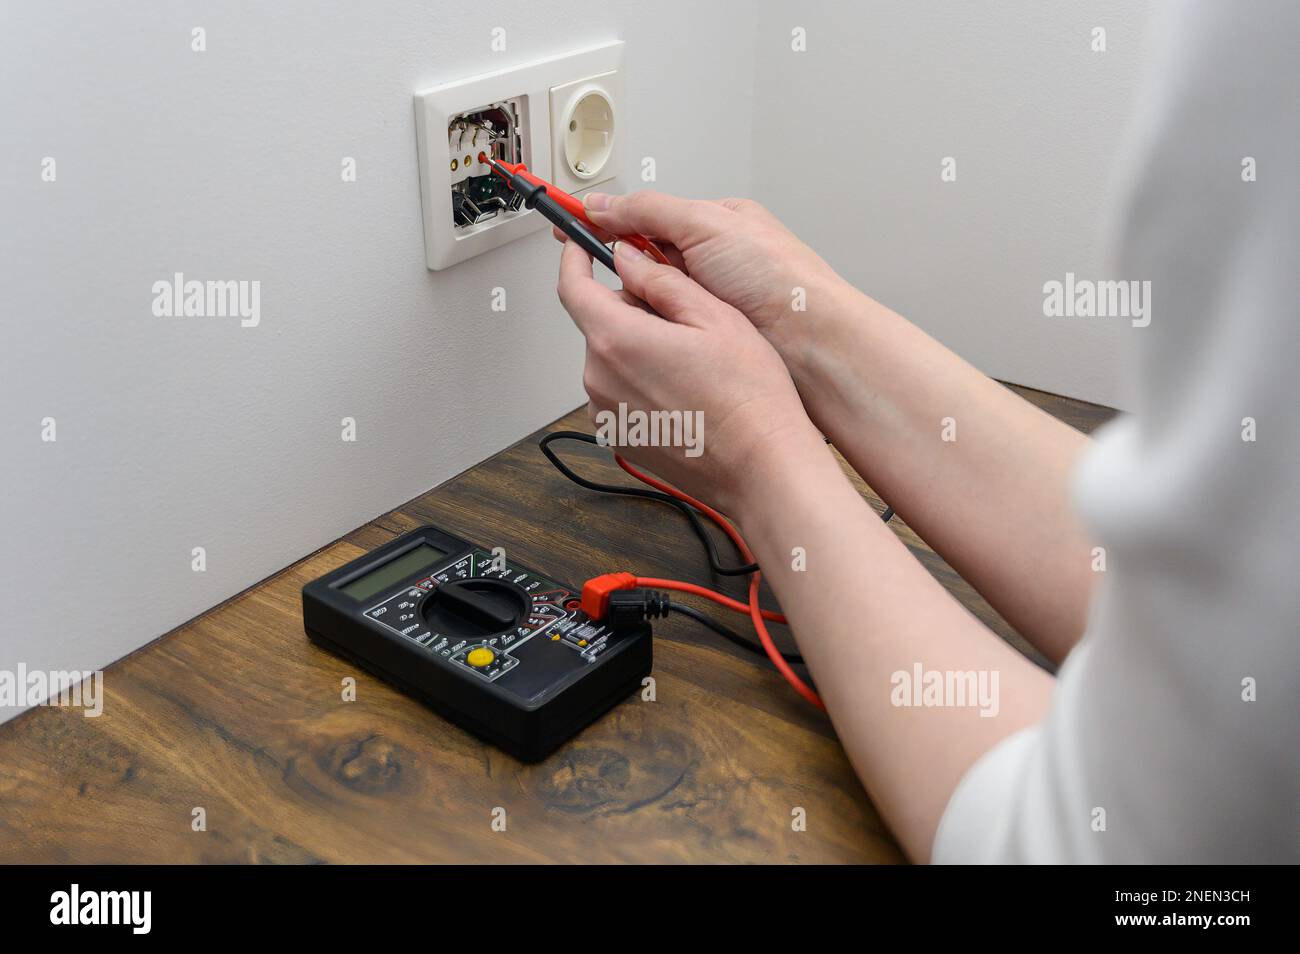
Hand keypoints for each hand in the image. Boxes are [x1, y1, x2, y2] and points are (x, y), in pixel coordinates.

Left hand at [555, 238, 817, 516]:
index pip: (573, 286)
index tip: (580, 244)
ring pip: (612, 358)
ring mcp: (606, 413)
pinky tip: (686, 392)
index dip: (574, 258)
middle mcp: (599, 379)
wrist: (761, 466)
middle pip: (600, 322)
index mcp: (617, 340)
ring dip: (640, 348)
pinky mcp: (619, 437)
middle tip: (685, 318)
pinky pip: (620, 392)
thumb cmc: (748, 398)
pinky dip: (643, 382)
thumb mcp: (714, 316)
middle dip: (633, 309)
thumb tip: (627, 258)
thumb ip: (660, 281)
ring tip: (693, 363)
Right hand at [574, 191, 847, 352]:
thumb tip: (602, 205)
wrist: (811, 340)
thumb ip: (648, 211)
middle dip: (628, 271)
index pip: (645, 217)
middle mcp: (710, 261)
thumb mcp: (705, 225)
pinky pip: (667, 329)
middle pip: (644, 261)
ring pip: (651, 300)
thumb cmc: (777, 278)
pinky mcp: (710, 335)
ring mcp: (709, 300)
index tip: (570, 226)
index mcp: (712, 225)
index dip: (606, 222)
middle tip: (620, 278)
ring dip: (642, 303)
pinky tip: (657, 335)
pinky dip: (657, 330)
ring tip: (647, 311)